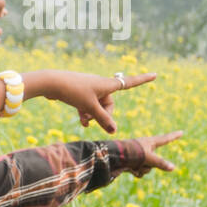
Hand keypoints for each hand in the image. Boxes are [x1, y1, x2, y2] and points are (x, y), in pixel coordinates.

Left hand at [28, 70, 156, 132]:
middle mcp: (100, 84)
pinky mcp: (79, 92)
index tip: (155, 75)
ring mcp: (89, 88)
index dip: (143, 80)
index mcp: (107, 84)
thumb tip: (114, 131)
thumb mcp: (89, 107)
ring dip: (94, 115)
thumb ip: (102, 119)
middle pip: (110, 103)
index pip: (130, 83)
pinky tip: (82, 123)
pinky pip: (88, 104)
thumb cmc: (72, 92)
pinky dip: (86, 113)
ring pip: (97, 105)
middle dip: (104, 114)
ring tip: (85, 123)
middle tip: (92, 121)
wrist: (51, 83)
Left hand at [131, 131, 181, 176]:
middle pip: (157, 160)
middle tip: (141, 161)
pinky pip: (140, 171)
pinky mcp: (131, 163)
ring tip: (134, 165)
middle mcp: (145, 148)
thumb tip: (173, 168)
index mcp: (150, 142)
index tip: (181, 132)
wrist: (112, 158)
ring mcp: (138, 156)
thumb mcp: (149, 158)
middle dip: (150, 164)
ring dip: (142, 169)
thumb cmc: (131, 154)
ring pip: (148, 167)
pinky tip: (130, 170)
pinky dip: (137, 172)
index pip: (166, 139)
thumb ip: (161, 163)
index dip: (174, 136)